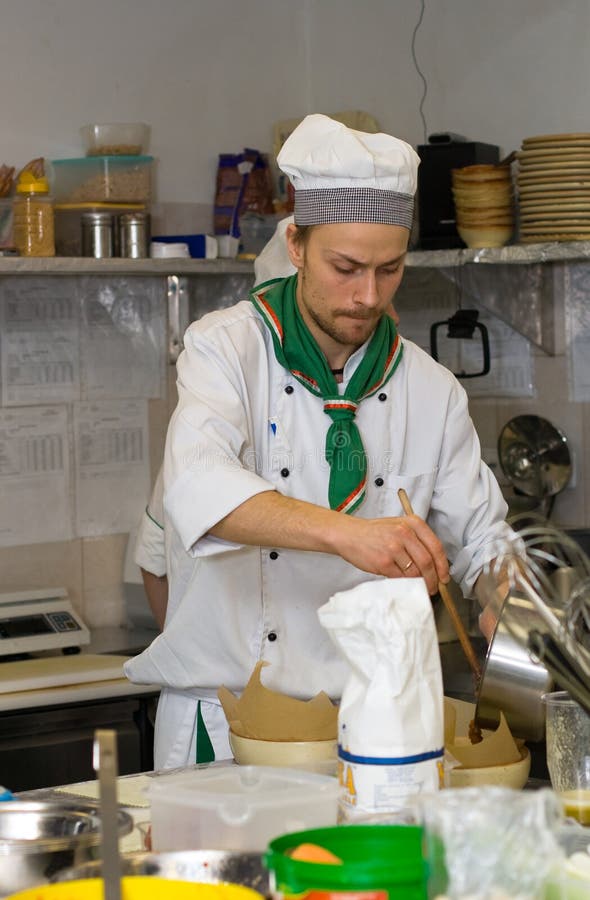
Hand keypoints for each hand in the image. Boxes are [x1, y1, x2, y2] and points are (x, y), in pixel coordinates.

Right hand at [334, 514, 449, 594]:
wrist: (349, 535)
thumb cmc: (374, 532)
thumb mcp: (398, 526)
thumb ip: (417, 540)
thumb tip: (435, 565)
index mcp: (413, 523)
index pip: (436, 547)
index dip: (443, 566)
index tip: (444, 577)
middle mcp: (404, 533)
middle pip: (427, 562)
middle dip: (433, 579)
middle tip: (433, 587)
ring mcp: (393, 548)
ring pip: (415, 572)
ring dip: (420, 584)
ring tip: (419, 587)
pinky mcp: (383, 562)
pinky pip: (401, 578)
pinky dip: (405, 583)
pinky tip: (404, 583)